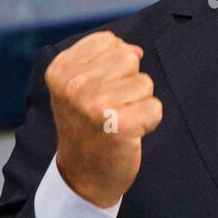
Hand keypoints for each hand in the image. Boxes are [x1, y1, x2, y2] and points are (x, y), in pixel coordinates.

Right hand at [45, 31, 162, 208]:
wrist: (83, 176)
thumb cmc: (85, 126)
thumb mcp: (76, 85)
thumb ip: (102, 59)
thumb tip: (135, 50)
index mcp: (61, 70)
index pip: (109, 42)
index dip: (113, 65)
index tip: (99, 89)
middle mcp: (75, 85)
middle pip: (129, 58)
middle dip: (128, 81)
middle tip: (110, 107)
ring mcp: (96, 106)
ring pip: (145, 83)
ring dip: (139, 103)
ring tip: (118, 121)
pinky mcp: (120, 126)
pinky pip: (155, 107)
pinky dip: (149, 121)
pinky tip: (130, 133)